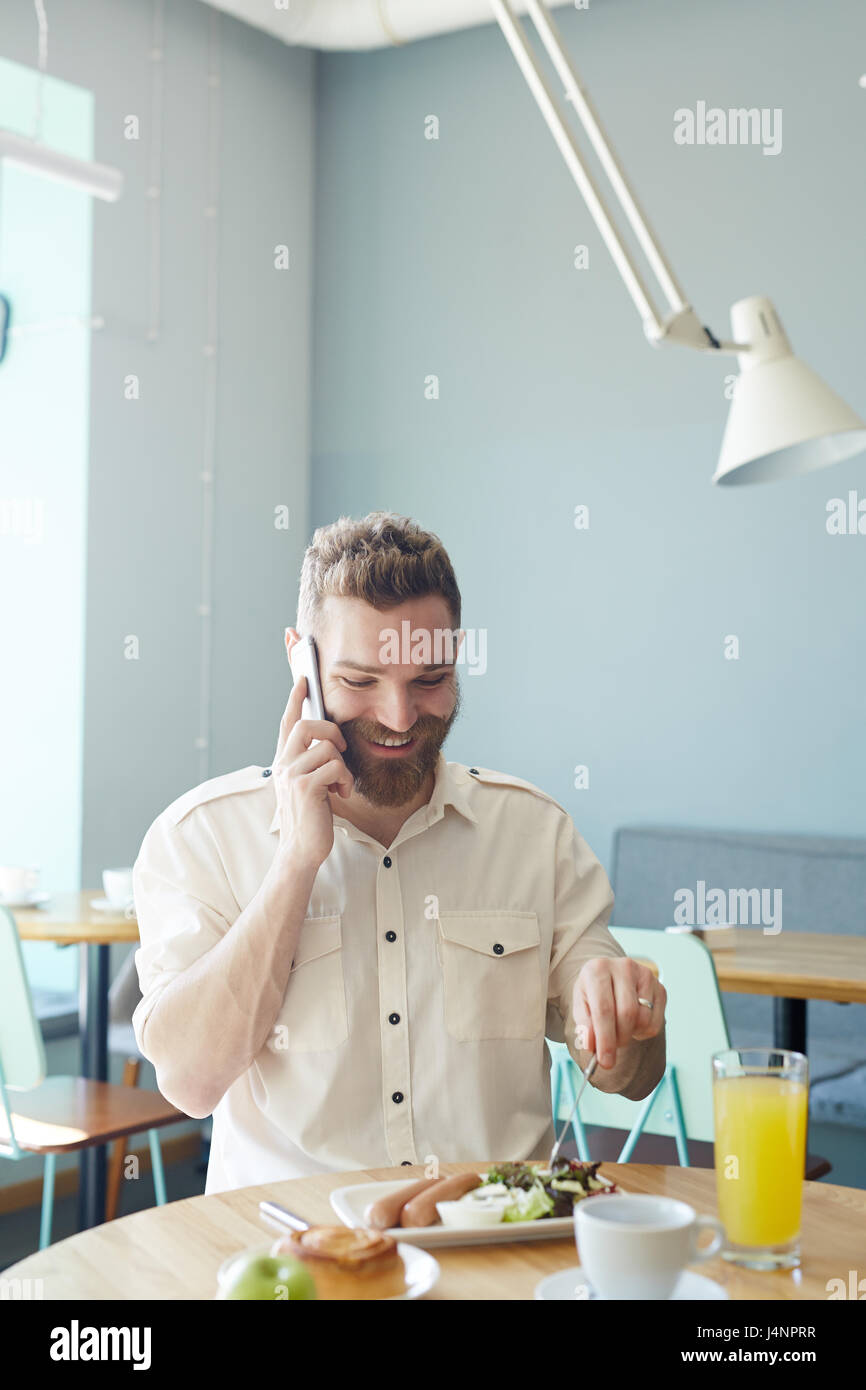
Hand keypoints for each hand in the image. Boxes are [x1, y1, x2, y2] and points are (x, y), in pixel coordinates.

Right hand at [271, 676, 353, 868]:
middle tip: (340, 746)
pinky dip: (346, 780)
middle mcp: (283, 764)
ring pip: (327, 747)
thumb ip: (311, 761)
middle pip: (307, 724)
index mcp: (283, 761)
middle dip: (331, 730)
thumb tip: (330, 740)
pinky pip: (336, 766)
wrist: (301, 849)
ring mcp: (292, 775)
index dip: (295, 699)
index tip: (303, 678)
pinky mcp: (305, 787)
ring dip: (343, 765)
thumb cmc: (310, 817)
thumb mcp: (308, 784)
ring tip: (340, 784)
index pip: (287, 722)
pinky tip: (341, 794)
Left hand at [571, 957, 665, 1069]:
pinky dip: (642, 1031)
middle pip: (626, 1014)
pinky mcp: (660, 987)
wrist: (609, 977)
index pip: (603, 1008)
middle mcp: (623, 967)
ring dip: (630, 1034)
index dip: (604, 1038)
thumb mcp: (580, 1006)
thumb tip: (591, 1045)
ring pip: (643, 1019)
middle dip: (618, 1039)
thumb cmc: (593, 994)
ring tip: (618, 1028)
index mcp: (597, 969)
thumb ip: (584, 1026)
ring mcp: (645, 975)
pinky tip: (632, 1022)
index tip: (605, 1062)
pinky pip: (655, 1022)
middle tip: (609, 1051)